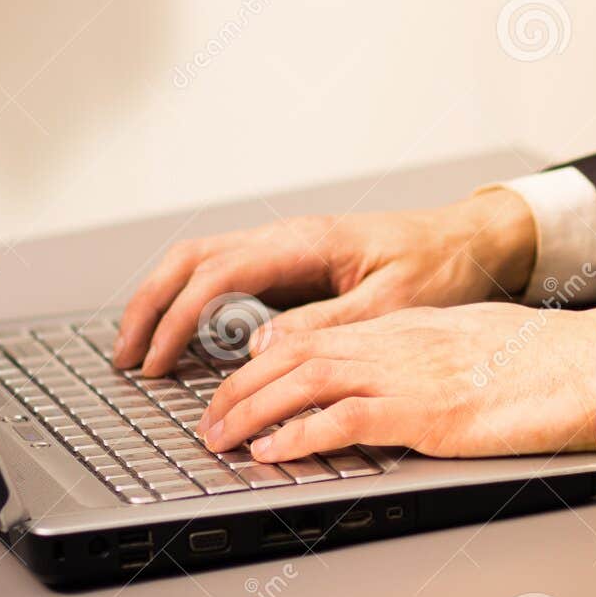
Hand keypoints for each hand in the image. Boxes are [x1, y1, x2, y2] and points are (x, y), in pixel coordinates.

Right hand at [113, 190, 537, 374]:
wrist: (468, 240)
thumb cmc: (439, 265)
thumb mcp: (391, 303)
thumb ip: (325, 325)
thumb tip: (261, 347)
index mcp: (305, 242)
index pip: (217, 274)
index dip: (179, 319)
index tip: (158, 360)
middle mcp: (286, 236)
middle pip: (191, 260)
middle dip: (150, 306)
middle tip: (128, 356)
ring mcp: (284, 245)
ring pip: (200, 262)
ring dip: (165, 301)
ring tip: (143, 348)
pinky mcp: (290, 261)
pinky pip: (225, 274)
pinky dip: (192, 301)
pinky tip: (185, 335)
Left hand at [198, 303, 595, 460]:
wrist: (583, 363)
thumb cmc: (537, 361)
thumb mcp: (465, 345)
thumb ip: (421, 357)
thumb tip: (394, 381)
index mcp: (401, 329)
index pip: (312, 337)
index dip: (263, 363)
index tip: (236, 388)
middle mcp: (394, 345)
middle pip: (293, 355)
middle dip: (239, 389)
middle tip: (208, 420)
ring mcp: (406, 376)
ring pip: (304, 381)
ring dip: (252, 412)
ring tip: (221, 439)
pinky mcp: (424, 412)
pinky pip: (344, 419)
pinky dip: (298, 435)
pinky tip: (272, 452)